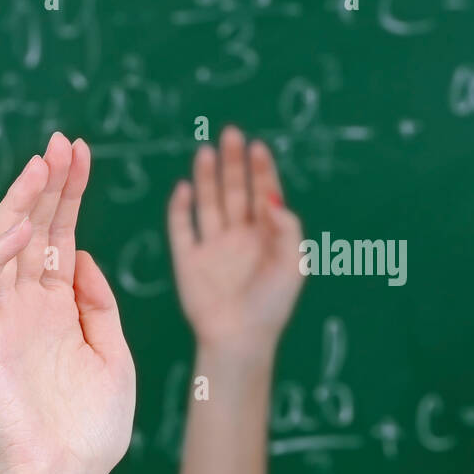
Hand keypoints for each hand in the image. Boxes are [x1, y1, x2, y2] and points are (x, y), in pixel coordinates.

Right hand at [0, 133, 135, 473]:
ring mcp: (5, 318)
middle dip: (48, 185)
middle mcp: (30, 305)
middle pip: (36, 230)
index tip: (82, 154)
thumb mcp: (114, 356)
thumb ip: (99, 304)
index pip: (64, 237)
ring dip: (22, 203)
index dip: (70, 195)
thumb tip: (85, 254)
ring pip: (5, 244)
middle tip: (63, 144)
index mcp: (61, 308)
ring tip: (45, 165)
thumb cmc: (92, 430)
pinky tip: (26, 223)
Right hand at [167, 128, 304, 353]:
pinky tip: (184, 188)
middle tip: (232, 134)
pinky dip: (180, 207)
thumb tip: (273, 197)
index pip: (263, 193)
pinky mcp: (188, 259)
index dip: (261, 169)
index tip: (258, 147)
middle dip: (233, 163)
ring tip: (207, 151)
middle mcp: (239, 235)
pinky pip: (181, 228)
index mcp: (266, 235)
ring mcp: (212, 245)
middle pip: (234, 189)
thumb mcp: (293, 265)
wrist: (240, 339)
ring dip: (207, 177)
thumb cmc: (273, 305)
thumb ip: (288, 229)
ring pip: (208, 202)